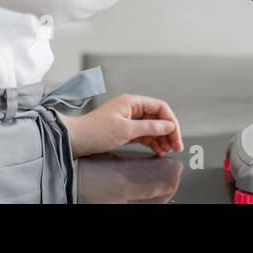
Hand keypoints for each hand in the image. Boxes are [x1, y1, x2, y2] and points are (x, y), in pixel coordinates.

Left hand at [60, 94, 182, 157]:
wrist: (76, 140)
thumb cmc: (95, 131)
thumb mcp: (126, 130)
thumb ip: (149, 128)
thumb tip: (168, 126)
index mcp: (132, 102)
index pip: (160, 107)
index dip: (171, 121)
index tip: (176, 136)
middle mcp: (131, 108)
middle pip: (157, 117)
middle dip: (168, 131)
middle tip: (176, 146)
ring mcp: (128, 119)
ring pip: (151, 127)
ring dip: (161, 138)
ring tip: (168, 150)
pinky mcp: (124, 130)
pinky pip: (143, 135)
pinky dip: (152, 142)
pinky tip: (158, 150)